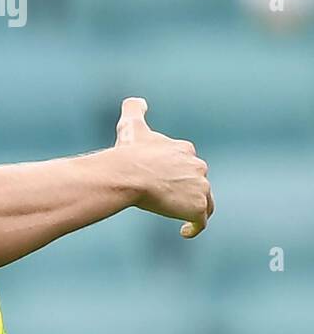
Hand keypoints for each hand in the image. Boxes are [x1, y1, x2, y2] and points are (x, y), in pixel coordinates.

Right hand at [113, 97, 212, 237]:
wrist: (129, 174)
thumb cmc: (128, 153)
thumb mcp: (131, 127)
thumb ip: (135, 111)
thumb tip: (135, 101)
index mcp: (184, 150)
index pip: (188, 165)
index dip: (178, 176)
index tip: (164, 186)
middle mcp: (197, 166)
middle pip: (199, 183)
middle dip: (188, 193)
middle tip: (169, 204)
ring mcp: (200, 188)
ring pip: (203, 202)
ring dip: (193, 210)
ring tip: (180, 220)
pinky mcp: (197, 207)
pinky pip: (201, 221)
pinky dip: (195, 227)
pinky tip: (184, 232)